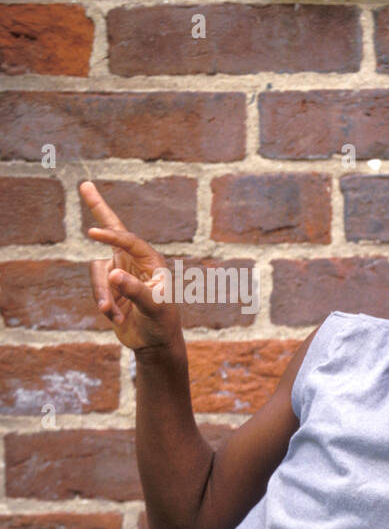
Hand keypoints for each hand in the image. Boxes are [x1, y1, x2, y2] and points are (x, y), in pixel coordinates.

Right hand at [82, 181, 180, 353]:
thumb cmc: (162, 323)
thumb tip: (112, 273)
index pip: (128, 241)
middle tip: (85, 185)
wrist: (155, 343)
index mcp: (152, 261)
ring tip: (112, 312)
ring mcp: (120, 272)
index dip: (111, 236)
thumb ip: (135, 290)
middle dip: (99, 209)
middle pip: (112, 231)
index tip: (93, 232)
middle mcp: (135, 261)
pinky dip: (104, 304)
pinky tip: (117, 318)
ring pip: (97, 272)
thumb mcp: (154, 308)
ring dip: (102, 293)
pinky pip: (96, 288)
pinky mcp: (109, 286)